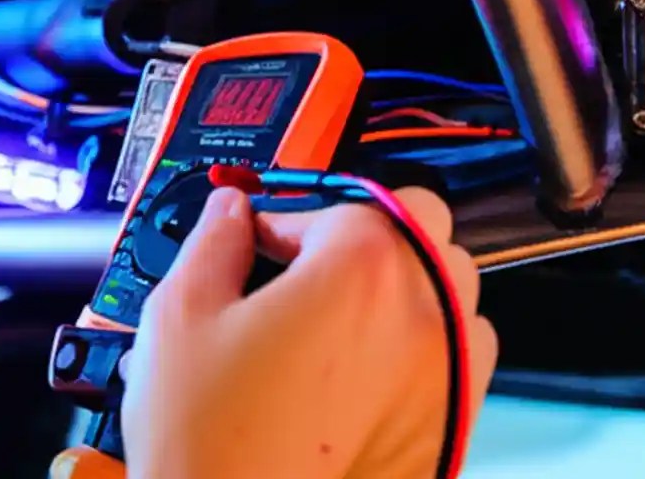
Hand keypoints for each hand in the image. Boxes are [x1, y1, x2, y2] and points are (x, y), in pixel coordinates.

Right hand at [120, 187, 497, 478]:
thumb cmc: (211, 442)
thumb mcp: (181, 316)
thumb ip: (214, 242)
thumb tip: (230, 212)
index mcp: (361, 270)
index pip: (344, 202)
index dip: (292, 216)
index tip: (261, 239)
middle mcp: (423, 314)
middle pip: (422, 225)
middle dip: (364, 231)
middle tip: (308, 265)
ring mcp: (448, 373)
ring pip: (455, 287)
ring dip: (405, 281)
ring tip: (341, 313)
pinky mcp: (453, 424)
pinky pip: (463, 355)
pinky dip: (427, 343)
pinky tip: (368, 368)